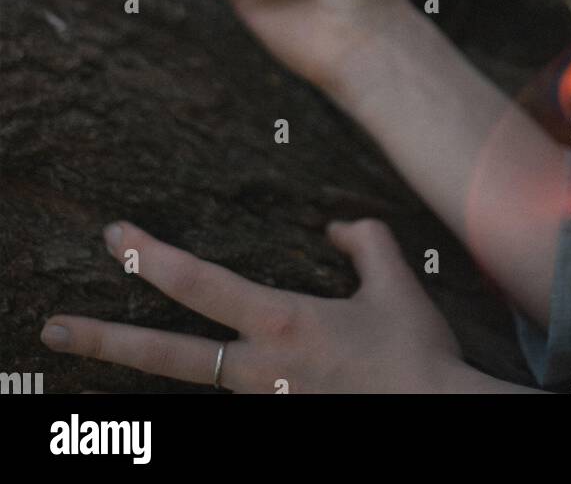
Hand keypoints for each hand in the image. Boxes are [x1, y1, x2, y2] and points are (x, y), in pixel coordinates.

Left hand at [41, 218, 463, 393]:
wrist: (438, 417)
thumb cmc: (417, 353)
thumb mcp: (395, 282)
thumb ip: (366, 241)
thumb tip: (335, 227)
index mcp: (281, 321)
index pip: (198, 283)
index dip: (150, 256)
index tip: (115, 236)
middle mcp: (259, 368)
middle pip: (163, 355)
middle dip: (102, 341)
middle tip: (52, 330)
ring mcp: (263, 404)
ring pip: (188, 386)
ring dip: (138, 376)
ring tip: (91, 366)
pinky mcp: (278, 423)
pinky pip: (230, 405)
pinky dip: (204, 391)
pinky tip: (168, 386)